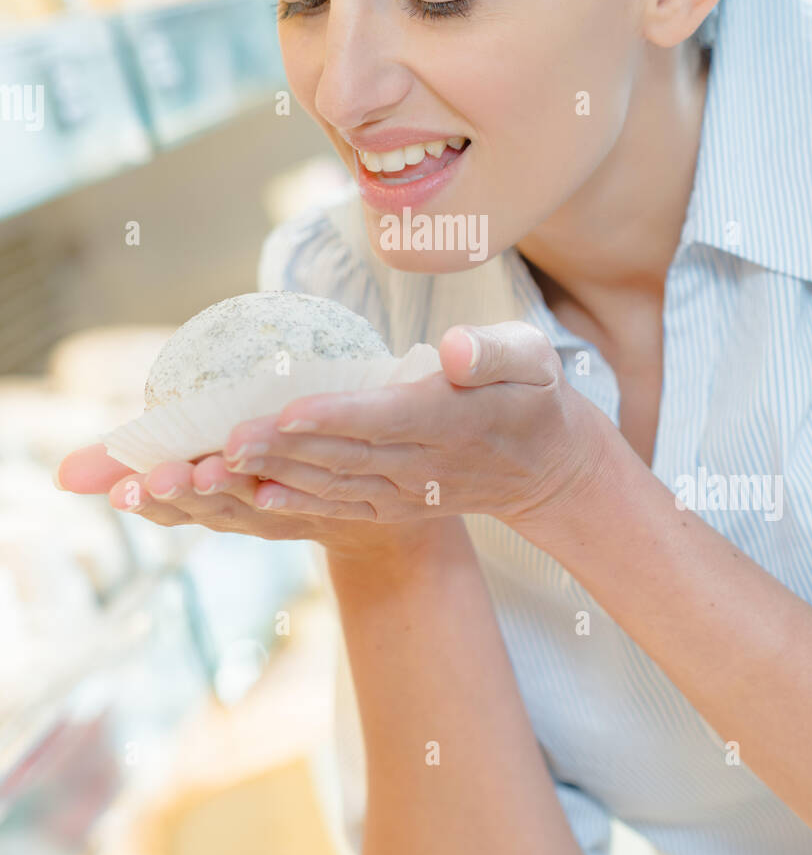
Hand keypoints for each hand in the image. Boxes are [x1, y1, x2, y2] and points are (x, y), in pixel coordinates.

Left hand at [206, 321, 612, 533]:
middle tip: (226, 440)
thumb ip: (494, 351)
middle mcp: (423, 462)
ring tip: (222, 463)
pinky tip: (256, 497)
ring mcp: (406, 490)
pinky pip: (340, 505)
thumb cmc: (531, 393)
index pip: (385, 417)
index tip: (288, 410)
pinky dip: (298, 503)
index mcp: (451, 418)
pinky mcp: (394, 504)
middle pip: (344, 454)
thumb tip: (454, 349)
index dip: (336, 416)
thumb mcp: (531, 358)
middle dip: (282, 448)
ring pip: (333, 482)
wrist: (546, 466)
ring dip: (275, 474)